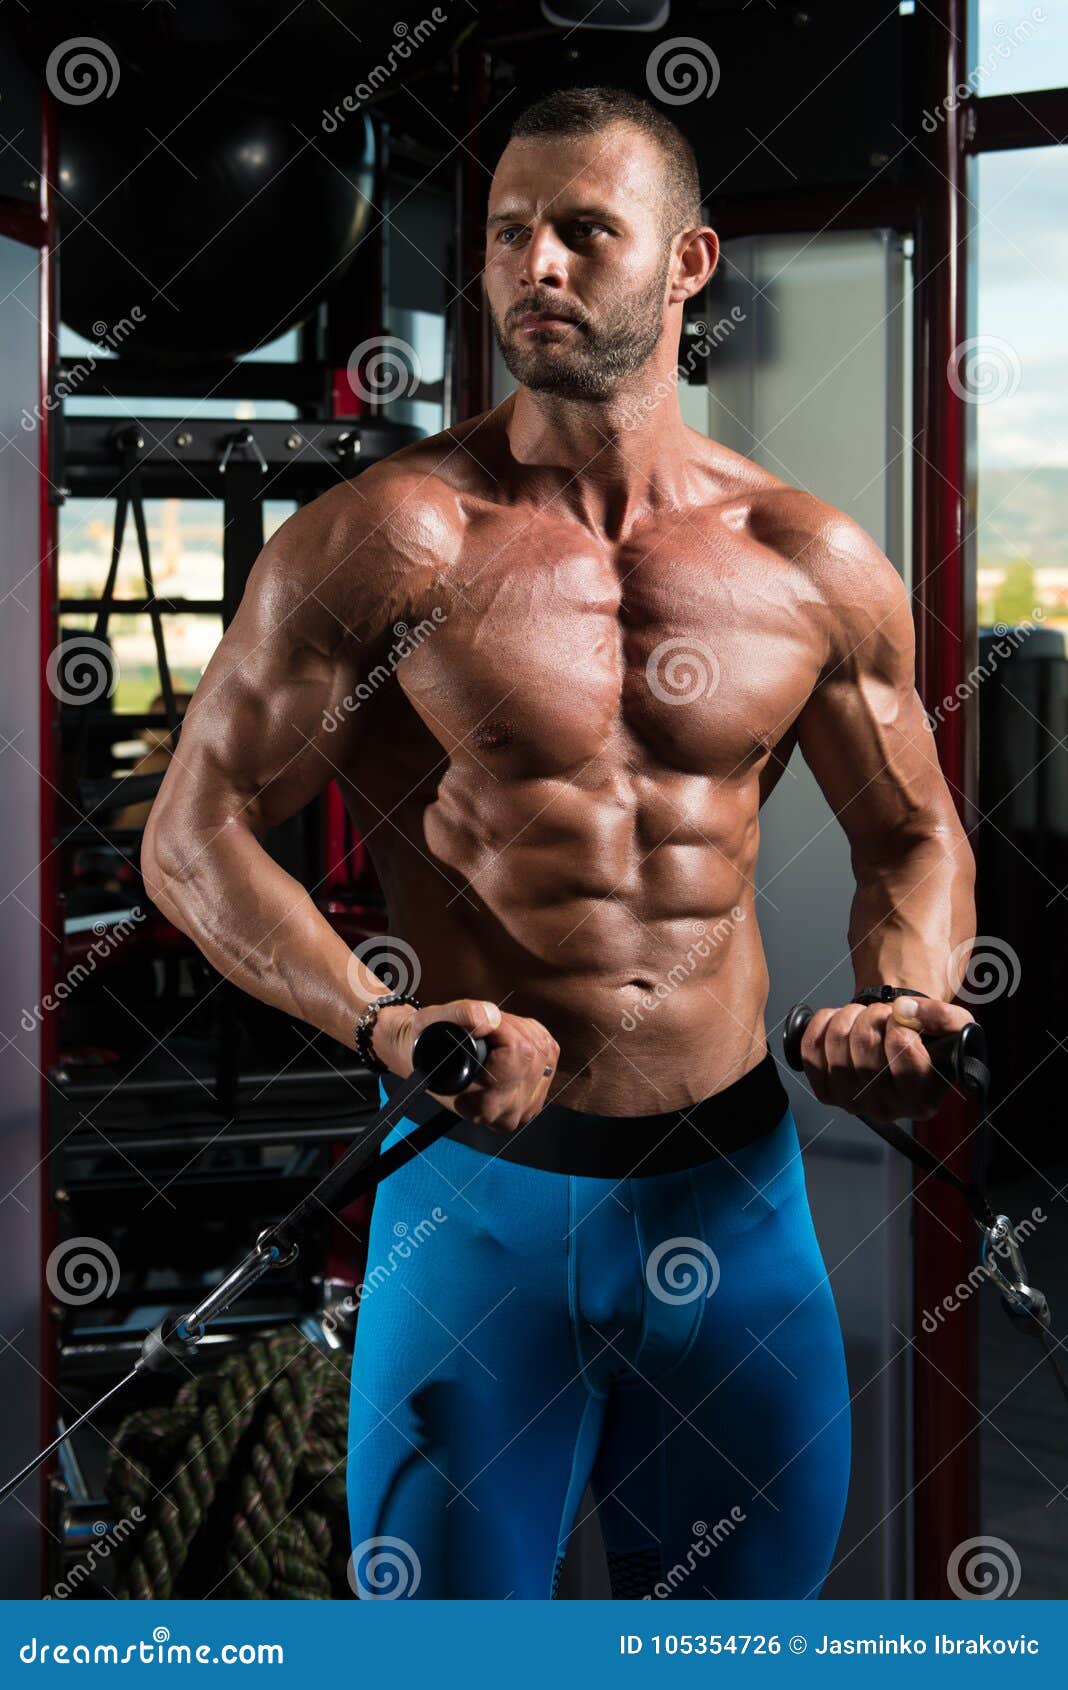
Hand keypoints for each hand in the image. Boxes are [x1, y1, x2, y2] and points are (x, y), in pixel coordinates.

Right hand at [373, 998, 559, 1132]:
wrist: (424, 1061)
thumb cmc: (425, 1045)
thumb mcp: (432, 1022)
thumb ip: (460, 1016)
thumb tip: (492, 1017)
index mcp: (484, 1106)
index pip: (518, 1053)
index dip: (502, 1028)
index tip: (480, 1025)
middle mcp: (509, 1113)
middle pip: (534, 1051)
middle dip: (510, 1027)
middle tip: (483, 1027)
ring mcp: (526, 1106)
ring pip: (545, 1049)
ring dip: (521, 1029)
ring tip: (491, 1033)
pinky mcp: (537, 1094)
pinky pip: (550, 1051)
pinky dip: (531, 1035)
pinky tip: (507, 1039)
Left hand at [798, 995, 975, 1122]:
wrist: (897, 1047)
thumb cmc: (927, 1042)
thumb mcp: (956, 1027)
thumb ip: (944, 1017)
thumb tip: (905, 1011)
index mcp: (921, 1101)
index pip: (902, 1049)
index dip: (900, 1022)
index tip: (904, 1020)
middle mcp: (886, 1110)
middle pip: (865, 1043)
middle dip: (874, 1014)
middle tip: (884, 1013)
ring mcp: (852, 1103)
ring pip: (837, 1042)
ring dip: (850, 1015)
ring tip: (866, 1017)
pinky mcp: (826, 1093)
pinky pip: (811, 1049)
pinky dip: (823, 1024)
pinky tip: (840, 1022)